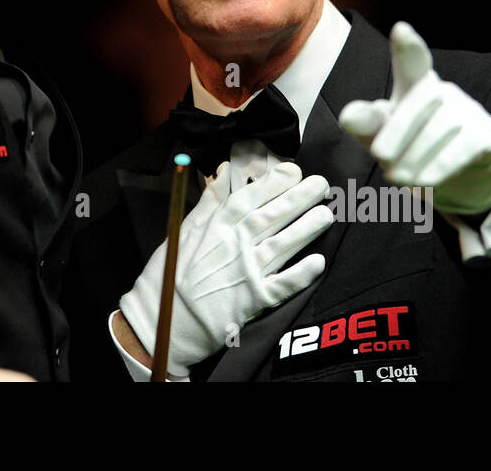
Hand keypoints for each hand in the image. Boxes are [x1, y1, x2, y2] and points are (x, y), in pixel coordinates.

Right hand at [119, 161, 332, 377]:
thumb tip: (224, 172)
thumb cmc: (171, 274)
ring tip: (326, 214)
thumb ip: (209, 202)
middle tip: (321, 183)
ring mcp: (246, 272)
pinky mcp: (254, 300)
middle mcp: (234, 245)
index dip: (274, 182)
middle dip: (299, 197)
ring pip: (283, 245)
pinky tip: (318, 261)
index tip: (292, 170)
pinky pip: (284, 284)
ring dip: (307, 228)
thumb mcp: (184, 230)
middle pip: (272, 216)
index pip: (250, 197)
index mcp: (217, 226)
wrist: (164, 320)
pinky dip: (302, 273)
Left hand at [338, 21, 490, 214]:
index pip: (412, 62)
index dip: (408, 47)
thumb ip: (367, 124)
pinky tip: (424, 181)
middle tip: (380, 157)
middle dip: (397, 131)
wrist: (459, 180)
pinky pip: (463, 149)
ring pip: (440, 128)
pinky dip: (439, 167)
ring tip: (398, 178)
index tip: (401, 30)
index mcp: (414, 86)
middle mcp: (443, 92)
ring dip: (414, 157)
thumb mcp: (382, 136)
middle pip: (420, 100)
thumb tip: (348, 116)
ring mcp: (469, 112)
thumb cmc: (411, 148)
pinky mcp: (488, 136)